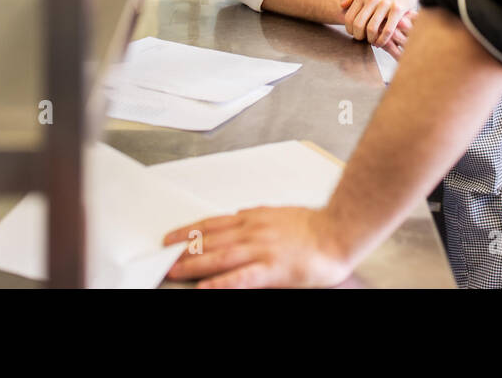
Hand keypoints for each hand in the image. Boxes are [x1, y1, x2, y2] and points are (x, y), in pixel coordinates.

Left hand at [163, 207, 353, 288]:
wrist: (337, 232)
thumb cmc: (313, 225)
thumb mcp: (279, 212)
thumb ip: (257, 215)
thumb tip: (239, 214)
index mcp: (254, 218)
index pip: (213, 224)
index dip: (190, 231)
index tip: (172, 237)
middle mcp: (253, 232)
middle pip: (211, 240)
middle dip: (184, 249)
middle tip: (163, 256)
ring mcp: (261, 250)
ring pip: (220, 257)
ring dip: (194, 264)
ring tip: (174, 271)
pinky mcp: (272, 269)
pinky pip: (240, 278)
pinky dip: (220, 283)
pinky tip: (204, 288)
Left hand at [341, 0, 420, 51]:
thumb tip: (342, 5)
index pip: (349, 17)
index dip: (349, 29)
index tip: (354, 33)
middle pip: (358, 25)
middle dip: (359, 36)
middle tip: (362, 39)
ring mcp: (385, 4)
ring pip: (372, 29)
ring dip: (371, 39)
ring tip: (372, 41)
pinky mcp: (397, 10)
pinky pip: (387, 30)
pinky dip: (382, 40)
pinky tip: (381, 42)